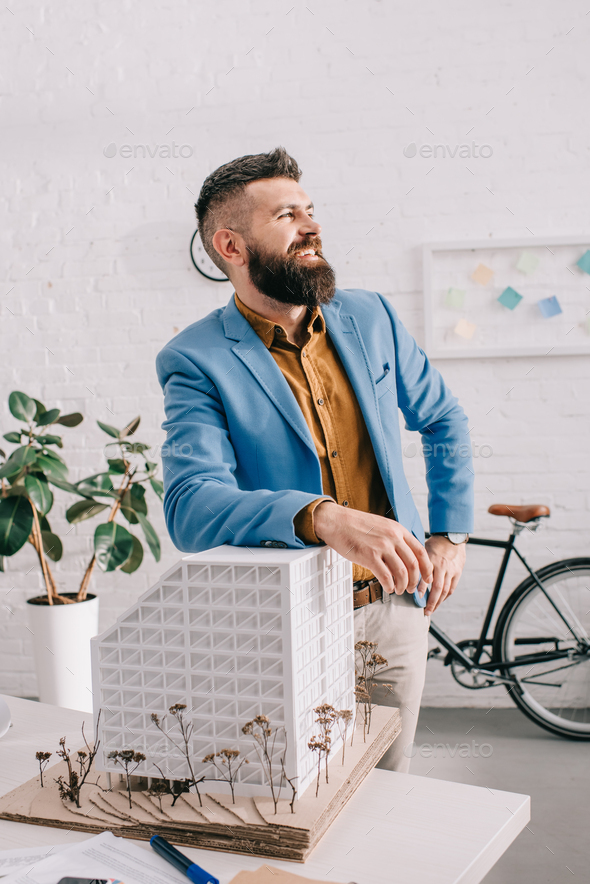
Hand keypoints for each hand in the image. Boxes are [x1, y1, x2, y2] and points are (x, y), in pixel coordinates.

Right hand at [313, 501, 432, 594]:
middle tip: (411, 588)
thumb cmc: (356, 525)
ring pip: (401, 573)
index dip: (426, 568)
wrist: (336, 521)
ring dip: (402, 585)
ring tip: (399, 590)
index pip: (420, 551)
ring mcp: (381, 547)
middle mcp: (393, 537)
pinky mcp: (369, 556)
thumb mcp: (382, 525)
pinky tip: (388, 588)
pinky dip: (389, 586)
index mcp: (398, 530)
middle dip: (415, 580)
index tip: (427, 578)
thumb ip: (395, 538)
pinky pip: (386, 576)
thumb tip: (404, 556)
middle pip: (413, 564)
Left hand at [423, 535, 466, 614]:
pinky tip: (439, 602)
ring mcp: (451, 570)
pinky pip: (452, 588)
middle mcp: (442, 566)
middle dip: (431, 602)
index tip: (417, 597)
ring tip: (431, 610)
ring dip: (438, 602)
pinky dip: (445, 597)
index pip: (427, 577)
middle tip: (425, 611)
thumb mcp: (423, 550)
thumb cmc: (434, 544)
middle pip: (438, 588)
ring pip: (445, 590)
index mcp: (432, 560)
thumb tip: (406, 575)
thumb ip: (418, 563)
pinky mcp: (457, 572)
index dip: (422, 588)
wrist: (452, 537)